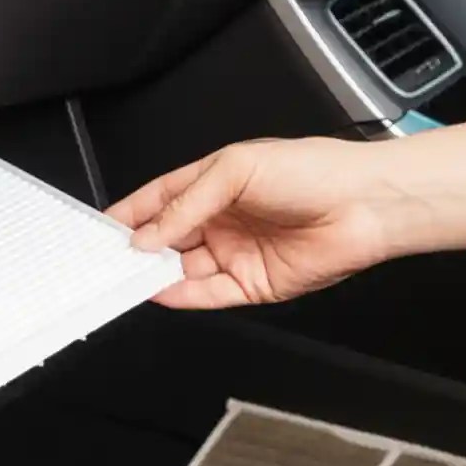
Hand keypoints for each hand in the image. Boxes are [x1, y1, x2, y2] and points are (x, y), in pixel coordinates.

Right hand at [106, 137, 414, 308]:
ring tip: (127, 276)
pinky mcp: (252, 285)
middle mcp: (222, 220)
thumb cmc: (313, 170)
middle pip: (167, 240)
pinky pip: (208, 294)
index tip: (100, 227)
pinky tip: (160, 290)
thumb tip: (148, 235)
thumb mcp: (234, 170)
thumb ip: (186, 204)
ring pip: (183, 271)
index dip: (129, 213)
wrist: (365, 204)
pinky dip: (181, 295)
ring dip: (155, 275)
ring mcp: (236, 253)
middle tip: (107, 258)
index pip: (160, 200)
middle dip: (137, 249)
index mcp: (215, 183)